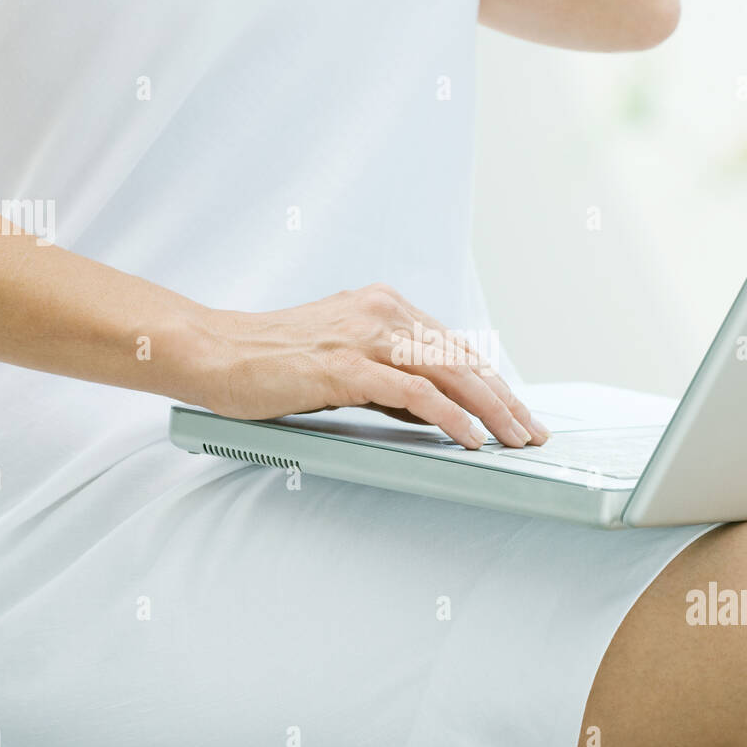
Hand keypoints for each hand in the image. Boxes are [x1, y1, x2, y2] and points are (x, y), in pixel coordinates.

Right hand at [192, 284, 549, 448]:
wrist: (214, 352)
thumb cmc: (271, 362)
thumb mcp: (343, 360)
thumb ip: (389, 376)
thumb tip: (437, 410)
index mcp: (384, 306)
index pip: (456, 348)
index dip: (493, 383)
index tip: (517, 412)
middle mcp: (382, 312)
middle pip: (463, 359)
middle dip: (505, 399)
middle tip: (532, 432)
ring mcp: (365, 336)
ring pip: (449, 373)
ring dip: (491, 410)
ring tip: (515, 440)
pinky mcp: (346, 365)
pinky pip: (414, 393)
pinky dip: (450, 417)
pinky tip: (470, 438)